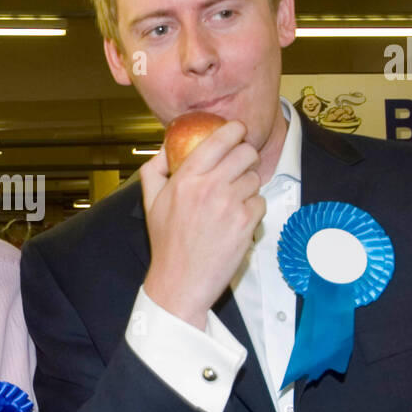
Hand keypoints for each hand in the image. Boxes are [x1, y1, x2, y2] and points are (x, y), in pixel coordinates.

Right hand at [140, 121, 264, 329]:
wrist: (181, 281)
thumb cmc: (166, 243)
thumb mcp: (150, 202)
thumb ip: (155, 170)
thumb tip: (165, 148)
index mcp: (185, 178)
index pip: (219, 140)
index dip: (234, 130)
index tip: (237, 130)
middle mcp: (209, 187)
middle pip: (245, 153)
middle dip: (246, 156)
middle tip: (241, 166)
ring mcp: (230, 204)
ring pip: (254, 178)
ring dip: (248, 186)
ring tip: (232, 201)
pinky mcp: (246, 222)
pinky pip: (260, 201)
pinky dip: (252, 209)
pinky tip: (236, 220)